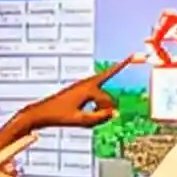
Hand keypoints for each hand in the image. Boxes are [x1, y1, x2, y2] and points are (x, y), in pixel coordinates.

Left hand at [17, 57, 131, 128]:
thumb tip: (114, 113)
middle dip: (119, 74)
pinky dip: (102, 88)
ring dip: (111, 78)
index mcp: (87, 89)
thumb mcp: (80, 121)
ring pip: (102, 83)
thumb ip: (98, 118)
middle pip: (108, 80)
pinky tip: (108, 76)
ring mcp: (82, 84)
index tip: (111, 117)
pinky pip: (96, 87)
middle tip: (135, 56)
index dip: (109, 111)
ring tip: (129, 59)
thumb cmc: (59, 116)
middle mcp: (86, 83)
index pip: (107, 100)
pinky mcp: (79, 89)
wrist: (41, 112)